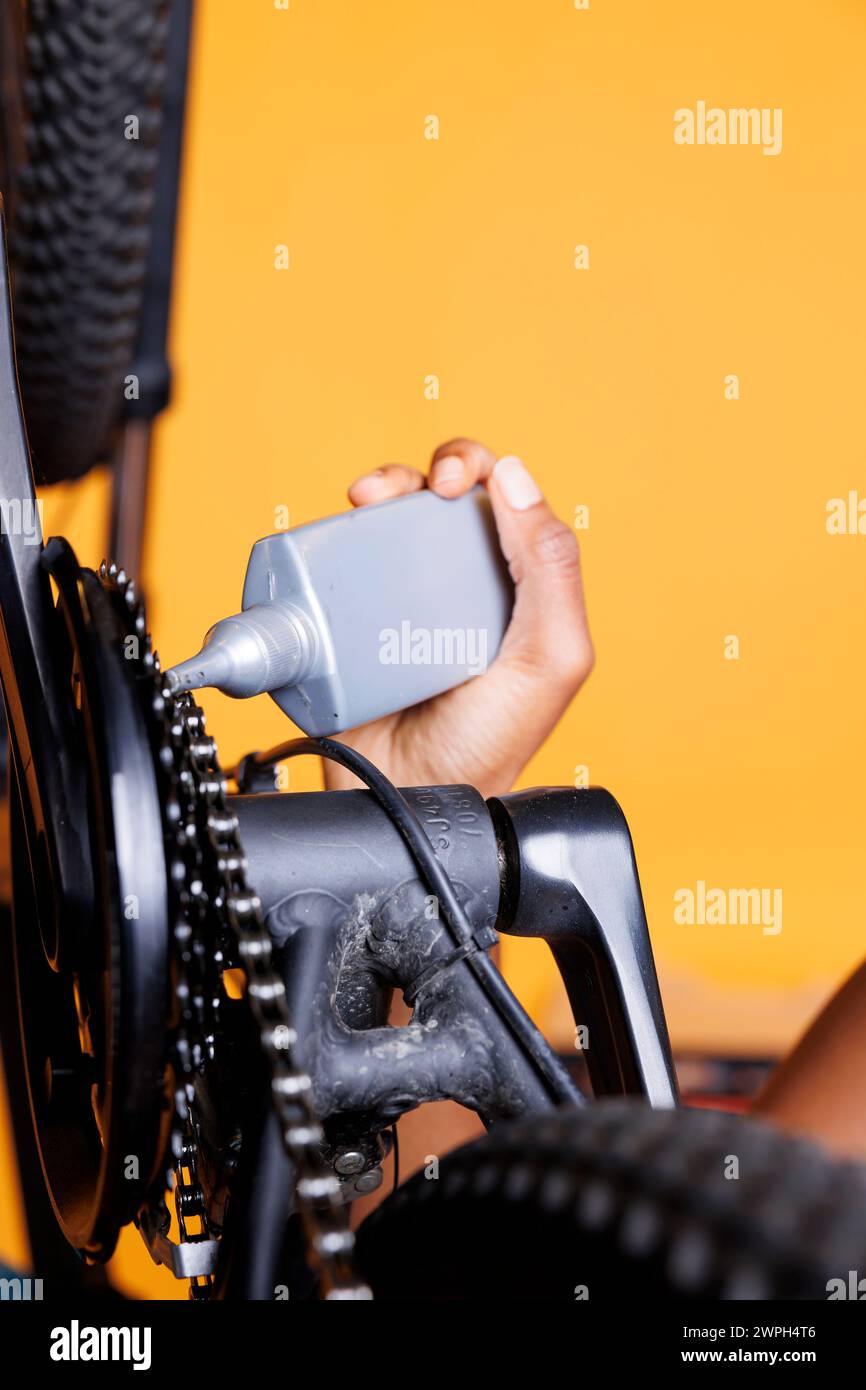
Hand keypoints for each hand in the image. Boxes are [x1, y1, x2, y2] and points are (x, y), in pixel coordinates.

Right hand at [324, 438, 593, 797]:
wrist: (410, 797)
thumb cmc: (488, 744)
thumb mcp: (549, 659)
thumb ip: (553, 571)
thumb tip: (517, 477)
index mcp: (519, 588)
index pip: (508, 504)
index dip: (485, 473)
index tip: (459, 487)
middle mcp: (465, 586)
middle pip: (450, 497)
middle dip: (436, 468)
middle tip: (424, 488)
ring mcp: (406, 599)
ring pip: (397, 518)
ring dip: (386, 486)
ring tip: (368, 499)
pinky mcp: (355, 617)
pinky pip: (346, 560)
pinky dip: (340, 531)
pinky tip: (340, 531)